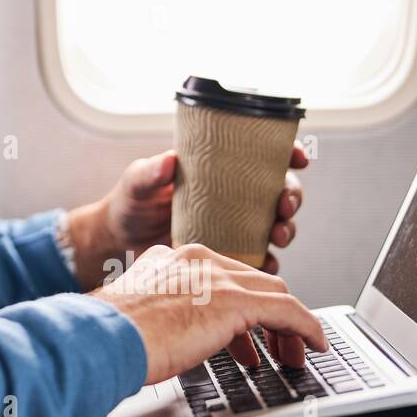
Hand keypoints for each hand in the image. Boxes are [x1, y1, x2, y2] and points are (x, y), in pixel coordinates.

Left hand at [71, 141, 307, 278]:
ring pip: (276, 224)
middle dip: (291, 196)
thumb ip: (150, 172)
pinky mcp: (228, 253)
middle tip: (284, 206)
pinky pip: (258, 258)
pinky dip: (268, 262)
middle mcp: (233, 197)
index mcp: (217, 170)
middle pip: (279, 191)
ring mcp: (234, 226)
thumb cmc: (130, 203)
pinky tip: (266, 264)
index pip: (260, 156)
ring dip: (287, 229)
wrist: (119, 241)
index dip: (286, 153)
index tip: (298, 156)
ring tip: (278, 236)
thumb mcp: (137, 182)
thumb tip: (168, 160)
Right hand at [89, 243, 328, 382]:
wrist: (104, 334)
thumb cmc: (109, 333)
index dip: (237, 304)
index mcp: (169, 259)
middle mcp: (195, 259)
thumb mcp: (135, 312)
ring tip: (291, 354)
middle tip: (272, 345)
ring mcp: (216, 277)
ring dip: (288, 325)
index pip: (219, 275)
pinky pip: (289, 311)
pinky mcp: (236, 301)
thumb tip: (166, 335)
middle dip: (266, 314)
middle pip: (250, 280)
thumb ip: (158, 311)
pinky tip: (313, 345)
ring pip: (274, 292)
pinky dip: (307, 328)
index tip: (239, 332)